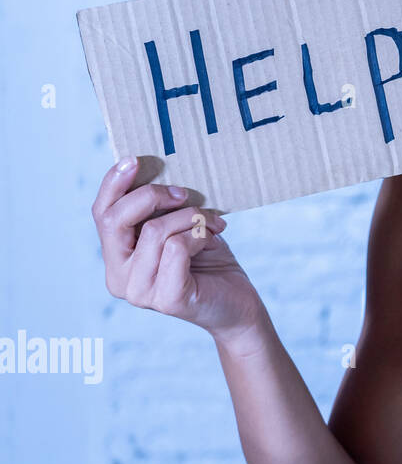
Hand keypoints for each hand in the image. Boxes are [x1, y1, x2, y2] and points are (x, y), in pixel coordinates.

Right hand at [91, 157, 265, 339]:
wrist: (238, 304)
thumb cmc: (209, 260)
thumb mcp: (179, 227)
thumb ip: (158, 210)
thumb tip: (151, 170)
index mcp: (117, 257)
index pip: (101, 215)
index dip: (113, 184)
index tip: (134, 159)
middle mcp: (119, 277)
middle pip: (116, 220)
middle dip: (153, 195)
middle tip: (185, 194)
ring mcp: (139, 292)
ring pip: (155, 231)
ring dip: (190, 218)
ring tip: (212, 224)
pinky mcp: (167, 299)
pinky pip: (177, 248)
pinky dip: (199, 235)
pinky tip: (214, 239)